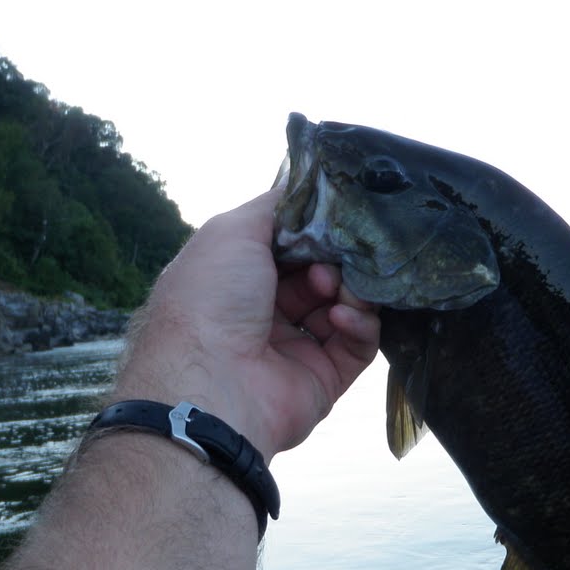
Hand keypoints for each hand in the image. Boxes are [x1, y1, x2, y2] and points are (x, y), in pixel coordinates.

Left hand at [111, 187, 379, 458]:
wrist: (211, 384)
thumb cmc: (211, 300)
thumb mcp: (232, 230)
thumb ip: (275, 205)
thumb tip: (307, 184)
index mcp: (236, 279)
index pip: (289, 246)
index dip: (312, 231)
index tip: (330, 220)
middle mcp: (264, 312)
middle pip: (321, 272)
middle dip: (335, 259)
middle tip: (334, 257)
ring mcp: (295, 347)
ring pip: (346, 305)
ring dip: (351, 289)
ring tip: (338, 286)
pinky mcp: (324, 378)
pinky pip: (358, 344)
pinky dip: (359, 324)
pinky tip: (343, 315)